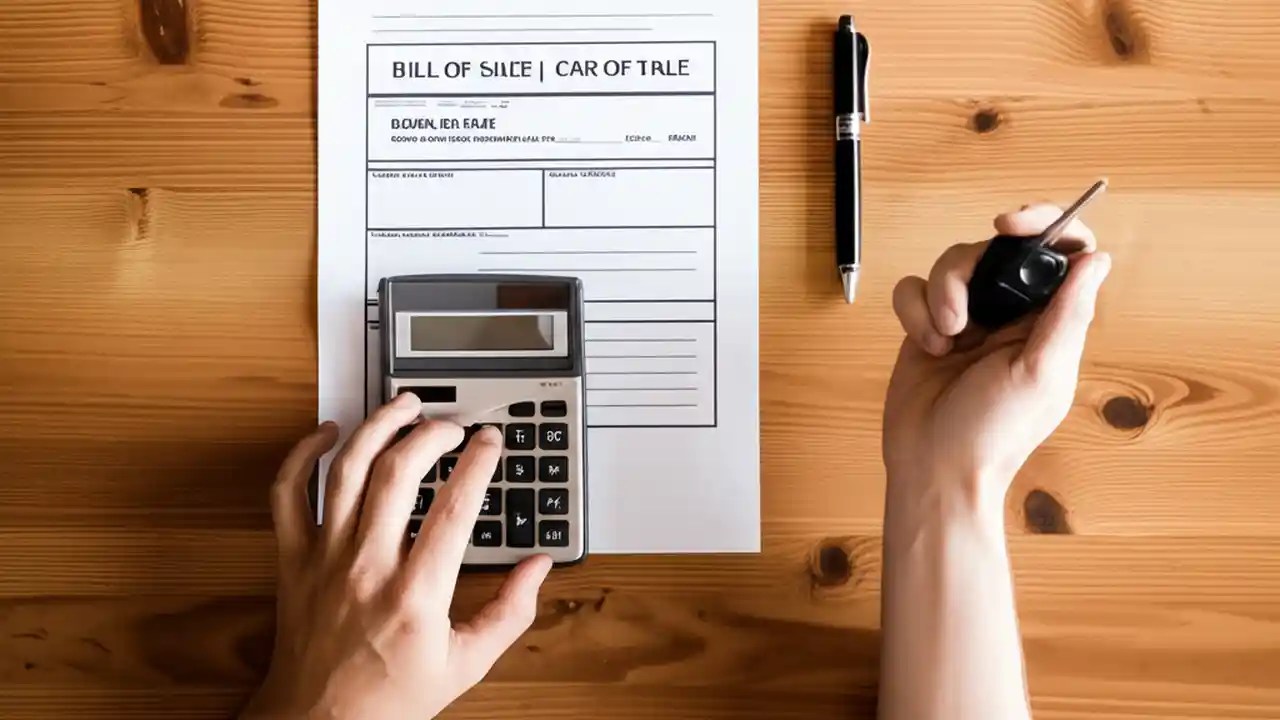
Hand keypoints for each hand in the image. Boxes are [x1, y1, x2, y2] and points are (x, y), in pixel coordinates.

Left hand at [242, 392, 552, 719]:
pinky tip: (329, 434)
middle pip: (400, 473)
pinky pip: (288, 494)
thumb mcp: (467, 665)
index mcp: (415, 595)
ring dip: (377, 428)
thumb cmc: (388, 700)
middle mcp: (367, 567)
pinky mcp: (293, 559)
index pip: (455, 507)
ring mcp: (325, 558)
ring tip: (403, 406)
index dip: (478, 464)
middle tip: (452, 426)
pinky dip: (302, 456)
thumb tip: (538, 568)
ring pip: (347, 471)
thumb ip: (510, 613)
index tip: (490, 444)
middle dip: (432, 434)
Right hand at [883, 204, 1111, 510]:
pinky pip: (913, 291)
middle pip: (994, 250)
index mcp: (1049, 321)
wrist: (934, 468)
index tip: (1010, 224)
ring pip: (951, 265)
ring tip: (945, 336)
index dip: (1041, 225)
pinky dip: (913, 312)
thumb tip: (1097, 261)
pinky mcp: (925, 327)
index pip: (1060, 252)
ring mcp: (967, 319)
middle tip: (962, 305)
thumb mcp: (1040, 374)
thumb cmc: (992, 434)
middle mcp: (1010, 314)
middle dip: (970, 268)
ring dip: (941, 295)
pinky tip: (927, 345)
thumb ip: (1068, 314)